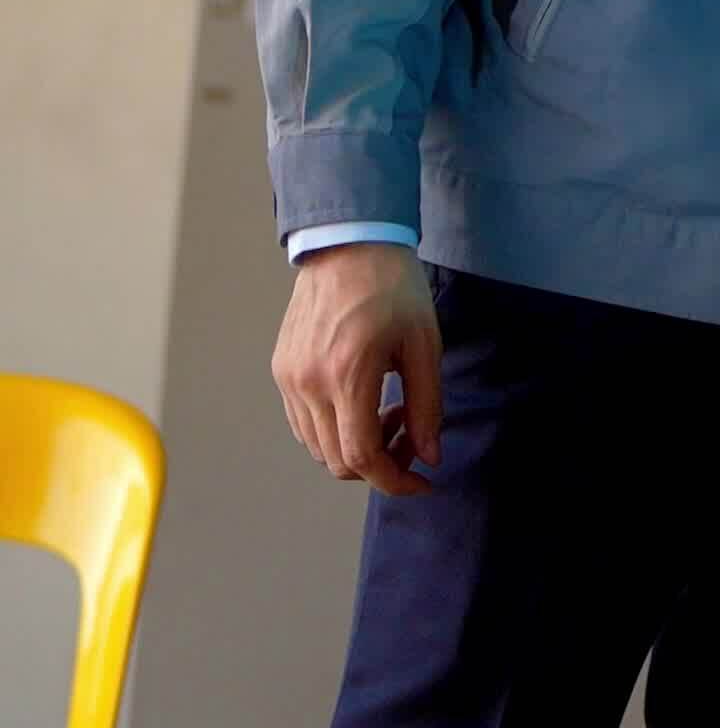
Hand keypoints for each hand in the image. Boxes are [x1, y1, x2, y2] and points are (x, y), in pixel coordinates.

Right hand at [273, 241, 442, 495]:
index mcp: (346, 376)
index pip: (361, 456)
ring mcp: (288, 378)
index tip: (422, 481)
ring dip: (356, 447)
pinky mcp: (281, 370)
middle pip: (337, 460)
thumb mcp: (424, 346)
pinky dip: (335, 429)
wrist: (348, 245)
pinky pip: (304, 423)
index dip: (394, 480)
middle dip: (381, 463)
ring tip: (392, 411)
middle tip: (413, 436)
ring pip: (317, 446)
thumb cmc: (393, 289)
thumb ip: (427, 406)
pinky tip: (364, 402)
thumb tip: (429, 456)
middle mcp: (308, 383)